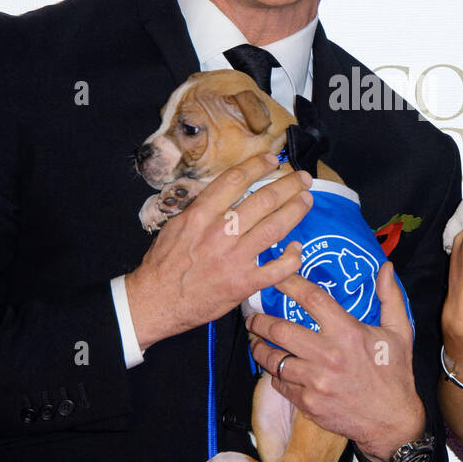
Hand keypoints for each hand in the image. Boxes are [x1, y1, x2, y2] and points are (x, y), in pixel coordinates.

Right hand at [124, 154, 313, 349]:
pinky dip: (291, 257)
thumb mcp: (177, 225)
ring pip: (275, 228)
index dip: (257, 166)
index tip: (272, 160)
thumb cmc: (164, 263)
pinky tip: (296, 247)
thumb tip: (226, 192)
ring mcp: (234, 258)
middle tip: (303, 178)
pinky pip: (277, 269)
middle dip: (288, 185)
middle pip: (263, 200)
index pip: (235, 180)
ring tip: (306, 200)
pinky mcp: (243, 284)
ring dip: (295, 211)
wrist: (156, 301)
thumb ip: (202, 208)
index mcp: (201, 215)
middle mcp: (220, 232)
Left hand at [246, 262, 424, 461]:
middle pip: (279, 330)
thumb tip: (386, 268)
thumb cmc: (395, 373)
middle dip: (259, 321)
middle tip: (252, 316)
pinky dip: (274, 373)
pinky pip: (280, 383)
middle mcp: (327, 355)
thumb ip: (390, 297)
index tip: (276, 276)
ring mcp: (315, 381)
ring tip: (254, 340)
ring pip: (273, 359)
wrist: (392, 422)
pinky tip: (274, 367)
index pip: (310, 298)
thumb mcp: (400, 332)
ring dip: (259, 348)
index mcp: (347, 332)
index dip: (289, 283)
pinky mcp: (308, 403)